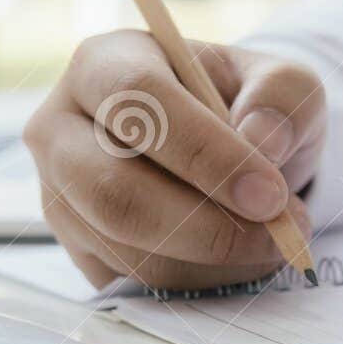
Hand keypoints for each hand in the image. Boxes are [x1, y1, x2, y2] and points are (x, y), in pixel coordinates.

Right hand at [25, 31, 322, 290]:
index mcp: (105, 63)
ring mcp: (58, 192)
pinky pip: (131, 279)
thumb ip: (283, 97)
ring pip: (126, 248)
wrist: (230, 151)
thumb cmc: (248, 107)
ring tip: (271, 241)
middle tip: (279, 235)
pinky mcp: (75, 246)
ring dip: (213, 260)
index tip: (271, 195)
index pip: (138, 102)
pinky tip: (236, 255)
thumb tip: (262, 140)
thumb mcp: (284, 84)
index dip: (206, 154)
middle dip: (206, 227)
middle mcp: (60, 126)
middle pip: (114, 192)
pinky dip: (198, 279)